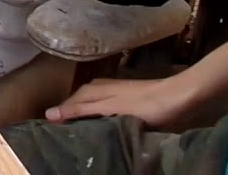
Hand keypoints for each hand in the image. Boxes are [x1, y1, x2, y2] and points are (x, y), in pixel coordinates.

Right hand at [46, 76, 197, 129]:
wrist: (178, 96)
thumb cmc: (145, 103)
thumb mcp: (110, 108)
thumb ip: (81, 110)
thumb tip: (48, 114)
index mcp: (90, 89)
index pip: (65, 105)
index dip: (57, 118)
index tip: (50, 135)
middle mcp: (97, 88)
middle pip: (76, 106)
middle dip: (68, 119)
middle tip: (63, 139)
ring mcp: (110, 93)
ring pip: (88, 108)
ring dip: (83, 120)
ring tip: (78, 137)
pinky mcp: (122, 101)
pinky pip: (101, 111)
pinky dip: (97, 120)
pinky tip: (99, 129)